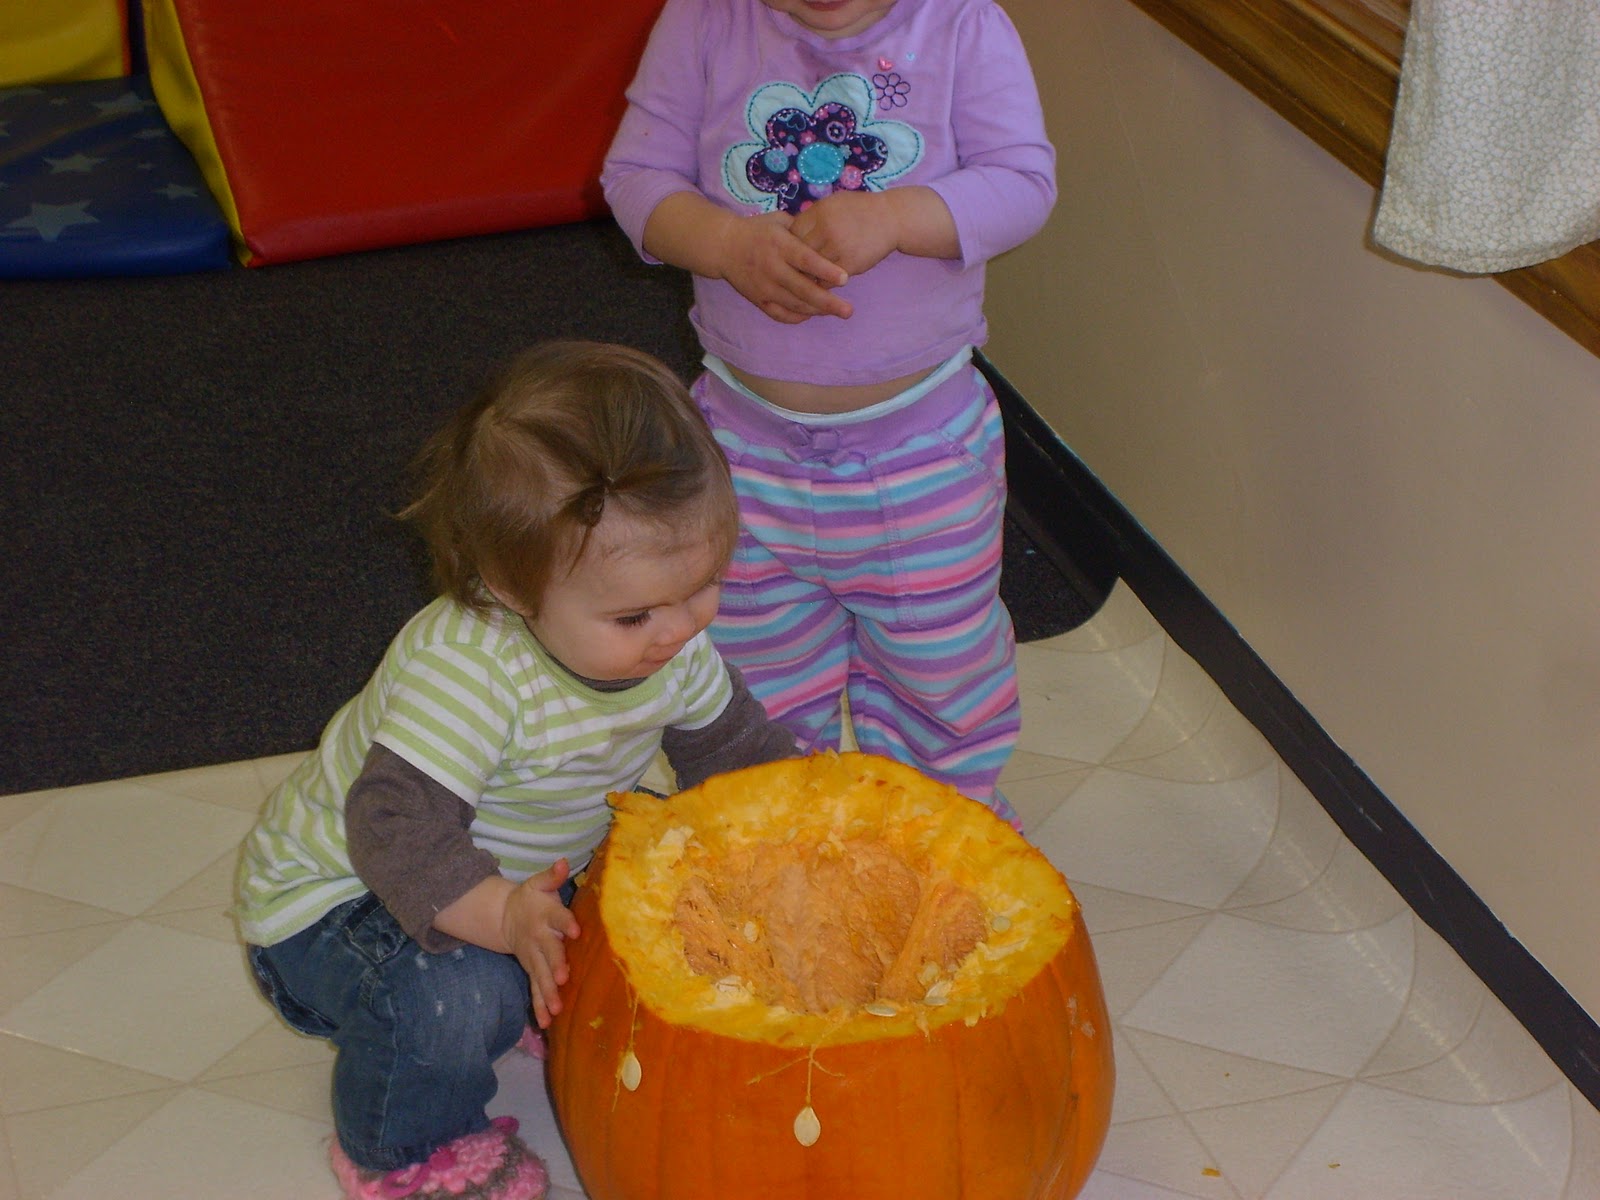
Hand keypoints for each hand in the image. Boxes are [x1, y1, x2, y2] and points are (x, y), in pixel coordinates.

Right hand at [500, 859, 580, 1028]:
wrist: (505, 916)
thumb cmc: (531, 899)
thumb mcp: (538, 884)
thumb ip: (552, 876)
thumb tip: (564, 862)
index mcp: (545, 916)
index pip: (558, 917)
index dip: (566, 923)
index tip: (575, 931)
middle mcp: (539, 939)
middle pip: (548, 953)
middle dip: (554, 966)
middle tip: (561, 980)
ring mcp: (533, 957)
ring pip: (540, 977)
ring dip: (547, 994)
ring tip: (555, 1011)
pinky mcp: (530, 970)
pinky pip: (534, 990)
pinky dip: (539, 1006)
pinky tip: (546, 1023)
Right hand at [719, 211, 853, 323]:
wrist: (724, 246)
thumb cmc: (757, 231)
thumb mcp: (779, 221)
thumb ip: (803, 229)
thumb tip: (829, 236)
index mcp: (779, 245)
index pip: (806, 260)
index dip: (826, 271)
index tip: (845, 278)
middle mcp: (772, 267)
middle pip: (803, 289)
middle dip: (828, 302)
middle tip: (848, 311)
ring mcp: (764, 287)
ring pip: (794, 304)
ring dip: (817, 310)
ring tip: (837, 312)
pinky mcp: (758, 300)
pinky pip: (780, 314)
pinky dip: (797, 317)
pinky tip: (811, 314)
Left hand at [792, 186, 961, 272]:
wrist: (892, 218)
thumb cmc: (860, 210)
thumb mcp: (834, 203)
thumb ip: (812, 217)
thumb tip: (790, 233)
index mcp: (820, 212)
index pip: (792, 234)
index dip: (789, 245)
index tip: (789, 253)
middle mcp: (827, 229)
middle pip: (799, 253)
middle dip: (794, 263)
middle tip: (791, 272)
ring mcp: (838, 247)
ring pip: (811, 269)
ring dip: (807, 277)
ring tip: (804, 281)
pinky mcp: (850, 264)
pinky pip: (827, 281)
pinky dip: (822, 284)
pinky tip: (821, 284)